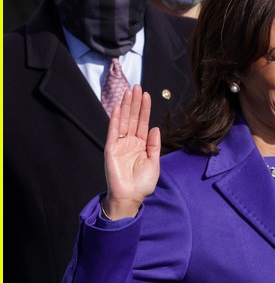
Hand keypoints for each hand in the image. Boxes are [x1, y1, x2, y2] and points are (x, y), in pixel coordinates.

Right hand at [103, 84, 159, 218]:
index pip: (142, 122)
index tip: (146, 94)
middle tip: (137, 86)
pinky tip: (117, 107)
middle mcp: (129, 142)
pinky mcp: (111, 149)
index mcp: (140, 145)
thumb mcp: (154, 162)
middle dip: (135, 103)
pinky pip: (113, 131)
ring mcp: (119, 144)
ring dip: (126, 106)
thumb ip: (154, 145)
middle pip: (132, 118)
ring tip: (129, 91)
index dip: (144, 109)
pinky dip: (115, 118)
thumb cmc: (142, 183)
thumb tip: (155, 128)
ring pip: (123, 121)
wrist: (131, 196)